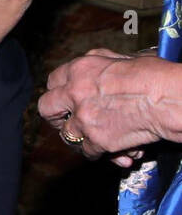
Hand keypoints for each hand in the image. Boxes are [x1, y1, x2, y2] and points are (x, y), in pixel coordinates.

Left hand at [38, 47, 168, 161]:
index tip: (65, 100)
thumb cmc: (153, 76)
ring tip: (97, 139)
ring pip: (67, 134)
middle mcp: (74, 92)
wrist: (167, 98)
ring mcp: (83, 117)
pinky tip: (120, 153)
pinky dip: (102, 154)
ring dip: (81, 139)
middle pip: (47, 107)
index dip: (59, 92)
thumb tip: (96, 67)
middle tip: (67, 122)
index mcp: (79, 69)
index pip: (53, 81)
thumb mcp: (120, 59)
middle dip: (56, 117)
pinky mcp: (97, 139)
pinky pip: (88, 152)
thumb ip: (100, 64)